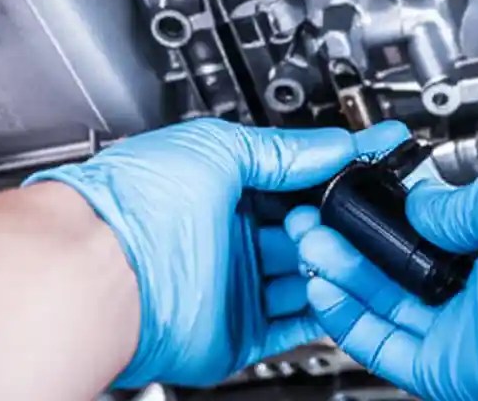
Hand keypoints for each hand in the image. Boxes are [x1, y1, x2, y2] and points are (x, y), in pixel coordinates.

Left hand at [24, 118, 406, 387]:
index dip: (338, 168)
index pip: (298, 175)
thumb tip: (333, 144)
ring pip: (309, 276)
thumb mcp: (220, 146)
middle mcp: (230, 236)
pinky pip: (295, 326)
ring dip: (337, 261)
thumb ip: (284, 150)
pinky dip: (325, 309)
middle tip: (367, 206)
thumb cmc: (135, 202)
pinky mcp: (239, 334)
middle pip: (308, 228)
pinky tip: (343, 289)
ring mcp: (236, 286)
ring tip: (358, 246)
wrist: (100, 272)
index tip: (377, 158)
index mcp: (223, 186)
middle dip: (342, 217)